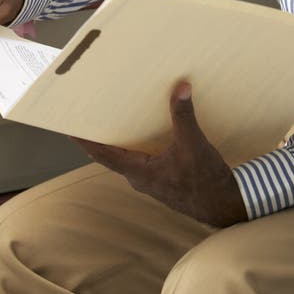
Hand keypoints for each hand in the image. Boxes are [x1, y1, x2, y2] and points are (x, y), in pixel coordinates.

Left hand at [73, 82, 247, 227]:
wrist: (224, 206)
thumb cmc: (205, 180)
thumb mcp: (194, 145)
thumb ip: (184, 117)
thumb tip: (180, 88)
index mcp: (140, 172)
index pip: (103, 154)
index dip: (85, 141)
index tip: (69, 128)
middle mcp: (140, 178)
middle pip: (111, 155)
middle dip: (101, 136)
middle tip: (90, 114)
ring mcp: (151, 180)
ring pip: (127, 157)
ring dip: (120, 140)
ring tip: (115, 117)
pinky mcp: (162, 179)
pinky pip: (142, 159)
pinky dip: (138, 144)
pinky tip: (147, 132)